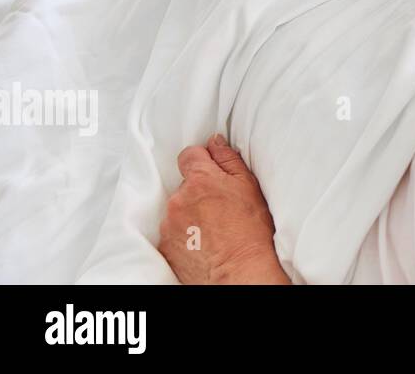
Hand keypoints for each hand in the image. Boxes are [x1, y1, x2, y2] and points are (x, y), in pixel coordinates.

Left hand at [158, 135, 289, 284]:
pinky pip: (171, 231)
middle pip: (184, 185)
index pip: (189, 155)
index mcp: (200, 180)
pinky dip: (183, 234)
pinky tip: (202, 242)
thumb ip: (229, 160)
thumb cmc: (251, 231)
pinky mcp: (164, 245)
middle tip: (219, 207)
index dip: (201, 161)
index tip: (211, 173)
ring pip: (177, 209)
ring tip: (212, 228)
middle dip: (198, 191)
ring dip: (190, 214)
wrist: (239, 272)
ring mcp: (169, 223)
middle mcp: (179, 199)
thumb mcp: (248, 187)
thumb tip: (215, 143)